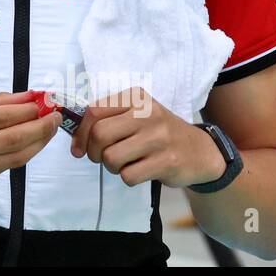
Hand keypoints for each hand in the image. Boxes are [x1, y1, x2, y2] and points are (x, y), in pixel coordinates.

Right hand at [0, 91, 61, 190]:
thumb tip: (25, 97)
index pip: (1, 116)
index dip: (28, 109)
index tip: (45, 100)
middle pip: (13, 139)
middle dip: (40, 126)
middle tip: (55, 115)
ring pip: (15, 157)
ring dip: (38, 142)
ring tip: (48, 128)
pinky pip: (5, 167)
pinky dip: (21, 153)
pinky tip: (28, 142)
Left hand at [68, 87, 226, 189]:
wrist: (200, 151)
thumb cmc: (159, 133)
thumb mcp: (137, 115)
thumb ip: (108, 119)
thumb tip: (75, 140)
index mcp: (136, 97)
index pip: (94, 111)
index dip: (80, 133)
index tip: (78, 148)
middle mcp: (147, 113)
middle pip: (99, 134)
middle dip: (93, 152)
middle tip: (100, 158)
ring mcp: (159, 137)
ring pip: (111, 157)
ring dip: (111, 167)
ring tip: (124, 163)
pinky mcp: (167, 161)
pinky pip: (129, 175)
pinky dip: (128, 177)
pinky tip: (140, 171)